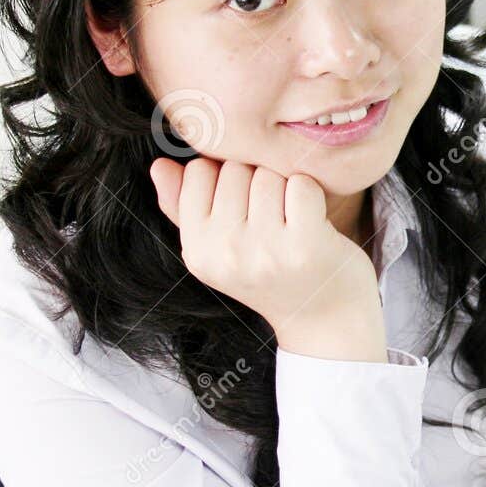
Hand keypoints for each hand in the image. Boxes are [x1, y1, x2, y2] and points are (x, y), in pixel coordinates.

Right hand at [149, 157, 384, 357]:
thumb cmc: (274, 276)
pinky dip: (312, 195)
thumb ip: (185, 209)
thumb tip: (160, 165)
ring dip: (285, 187)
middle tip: (272, 217)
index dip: (225, 176)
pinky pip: (301, 184)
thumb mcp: (220, 250)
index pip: (197, 172)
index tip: (243, 204)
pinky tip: (313, 221)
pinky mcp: (305, 245)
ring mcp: (265, 250)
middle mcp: (225, 253)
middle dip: (256, 179)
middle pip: (235, 168)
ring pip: (268, 173)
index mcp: (197, 252)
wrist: (326, 321)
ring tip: (290, 220)